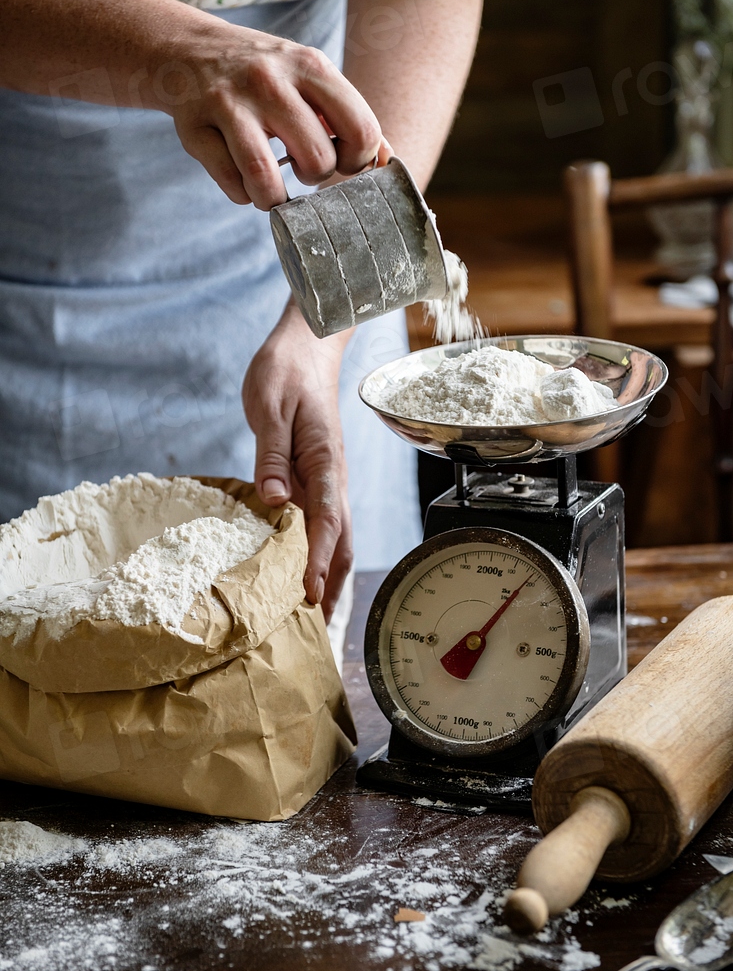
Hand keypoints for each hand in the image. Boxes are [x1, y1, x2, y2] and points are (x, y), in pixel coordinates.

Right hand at [170, 23, 386, 208]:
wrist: (186, 52)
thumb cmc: (264, 75)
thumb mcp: (309, 76)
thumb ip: (348, 115)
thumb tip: (387, 160)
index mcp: (310, 66)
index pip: (360, 129)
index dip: (358, 161)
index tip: (343, 163)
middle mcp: (270, 80)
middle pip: (318, 160)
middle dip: (315, 177)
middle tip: (303, 168)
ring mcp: (229, 104)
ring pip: (265, 179)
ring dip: (274, 198)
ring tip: (273, 191)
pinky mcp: (195, 129)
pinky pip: (232, 185)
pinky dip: (243, 195)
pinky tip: (244, 180)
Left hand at [242, 299, 352, 620]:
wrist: (304, 347)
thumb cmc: (284, 372)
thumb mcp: (268, 407)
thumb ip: (270, 455)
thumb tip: (272, 501)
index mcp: (325, 460)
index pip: (326, 520)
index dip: (319, 560)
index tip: (310, 594)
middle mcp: (333, 476)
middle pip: (342, 539)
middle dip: (334, 581)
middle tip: (317, 623)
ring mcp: (326, 479)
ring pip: (336, 534)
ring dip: (330, 571)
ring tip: (314, 612)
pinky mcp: (314, 477)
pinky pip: (320, 522)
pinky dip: (317, 552)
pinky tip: (301, 570)